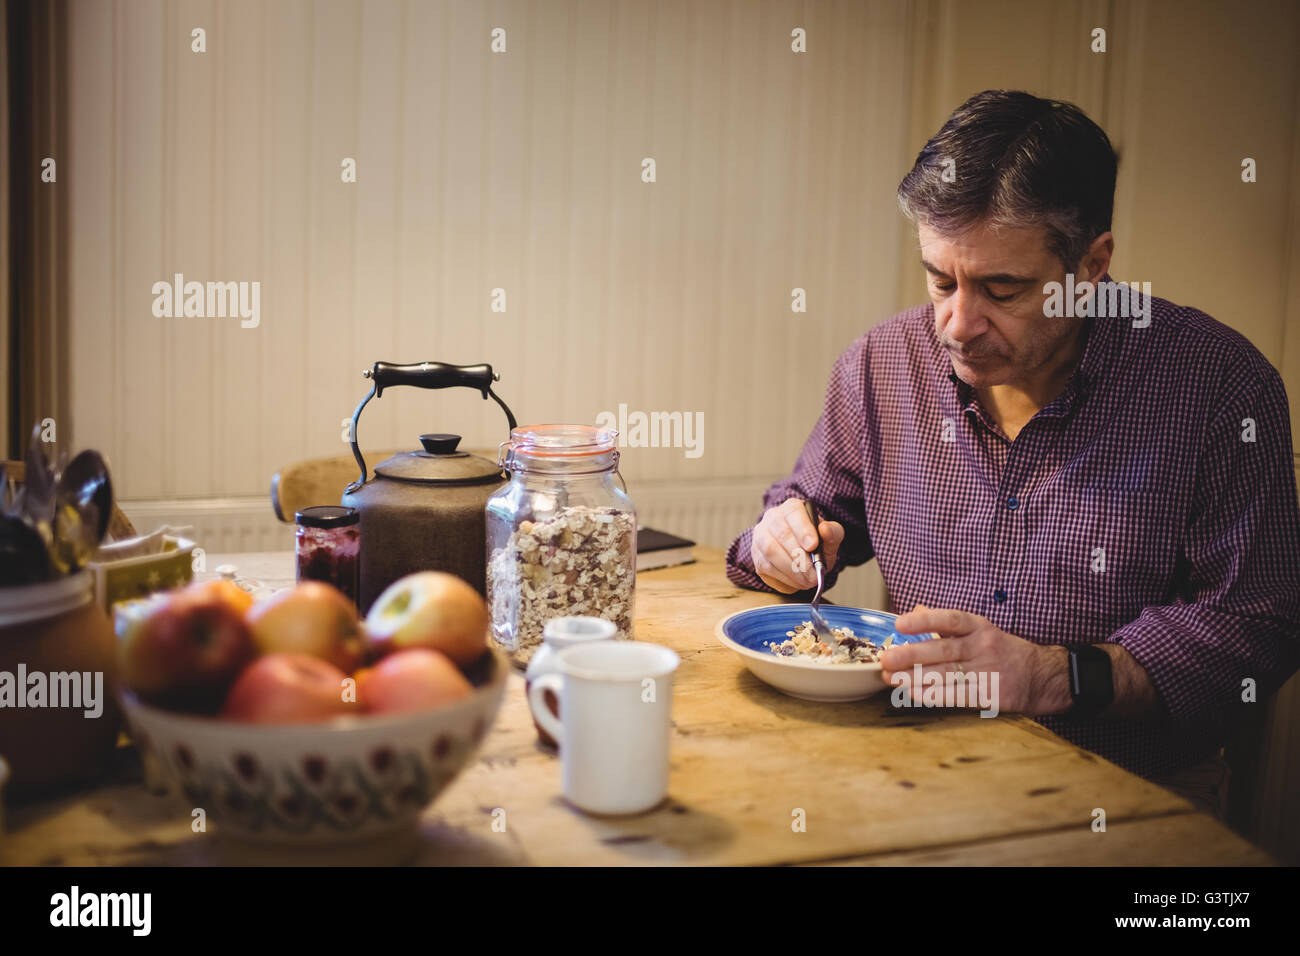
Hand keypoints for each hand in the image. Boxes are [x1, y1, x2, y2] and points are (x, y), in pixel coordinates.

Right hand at [749, 498, 844, 593]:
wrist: (802, 553)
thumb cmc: (816, 542)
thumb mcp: (830, 536)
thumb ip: (832, 532)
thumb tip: (825, 530)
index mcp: (792, 508)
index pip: (794, 513)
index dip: (803, 529)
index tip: (813, 546)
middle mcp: (772, 518)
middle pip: (781, 534)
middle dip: (799, 557)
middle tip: (814, 573)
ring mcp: (761, 536)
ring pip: (771, 552)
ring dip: (792, 570)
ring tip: (808, 580)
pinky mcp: (756, 555)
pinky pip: (766, 567)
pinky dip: (784, 578)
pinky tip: (797, 581)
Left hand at [880, 605, 1070, 715]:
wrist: (1042, 677)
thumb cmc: (1003, 651)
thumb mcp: (980, 630)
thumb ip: (947, 623)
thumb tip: (917, 609)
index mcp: (980, 627)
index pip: (950, 619)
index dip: (925, 621)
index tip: (900, 623)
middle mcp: (983, 647)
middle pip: (943, 649)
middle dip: (911, 654)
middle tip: (886, 658)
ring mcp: (988, 672)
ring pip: (947, 674)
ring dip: (916, 678)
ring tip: (892, 679)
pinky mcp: (990, 695)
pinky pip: (958, 695)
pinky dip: (934, 696)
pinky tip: (914, 694)